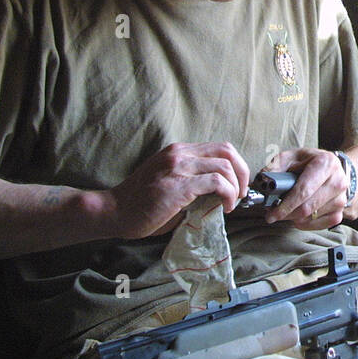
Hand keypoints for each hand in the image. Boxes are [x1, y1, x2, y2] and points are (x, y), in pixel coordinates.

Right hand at [103, 142, 249, 240]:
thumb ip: (193, 180)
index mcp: (178, 151)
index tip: (237, 186)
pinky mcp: (179, 185)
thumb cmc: (140, 203)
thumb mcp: (169, 182)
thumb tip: (221, 192)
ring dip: (236, 187)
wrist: (115, 211)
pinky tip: (225, 207)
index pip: (219, 147)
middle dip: (242, 173)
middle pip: (227, 151)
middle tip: (241, 193)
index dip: (236, 166)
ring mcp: (178, 167)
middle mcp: (179, 153)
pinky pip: (217, 183)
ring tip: (231, 203)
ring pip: (225, 166)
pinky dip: (228, 194)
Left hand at [263, 147, 349, 229]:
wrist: (335, 169)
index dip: (285, 205)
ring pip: (309, 218)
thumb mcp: (291, 156)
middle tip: (273, 213)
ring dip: (293, 217)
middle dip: (286, 213)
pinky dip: (303, 223)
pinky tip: (299, 213)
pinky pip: (316, 225)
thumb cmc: (311, 162)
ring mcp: (340, 199)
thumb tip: (262, 181)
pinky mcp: (340, 212)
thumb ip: (275, 167)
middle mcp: (337, 182)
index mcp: (326, 164)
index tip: (271, 213)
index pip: (304, 190)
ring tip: (288, 208)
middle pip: (306, 208)